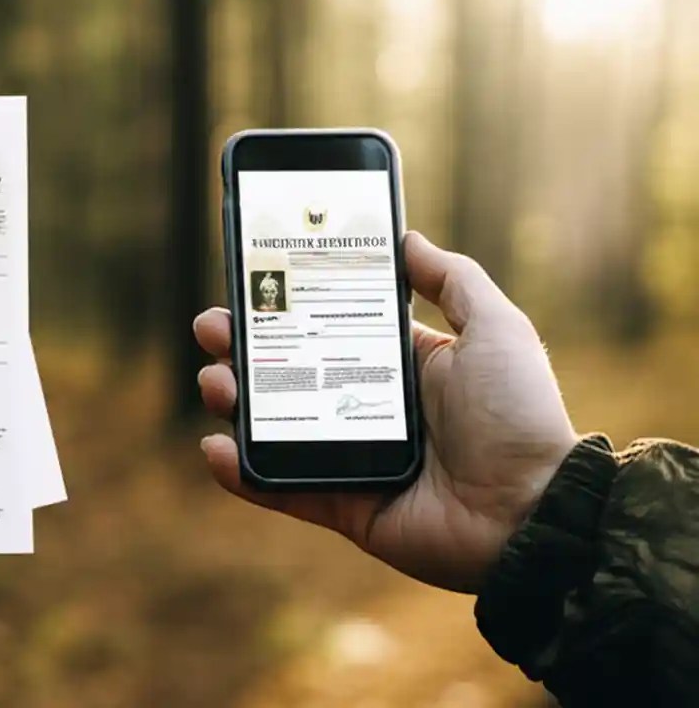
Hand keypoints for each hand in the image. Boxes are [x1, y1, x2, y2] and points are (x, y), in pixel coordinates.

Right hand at [195, 232, 578, 591]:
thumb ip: (453, 279)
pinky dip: (241, 473)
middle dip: (242, 347)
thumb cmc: (519, 416)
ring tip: (216, 381)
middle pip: (286, 373)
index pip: (326, 329)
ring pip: (273, 426)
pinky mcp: (342, 505)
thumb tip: (407, 236)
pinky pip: (280, 488)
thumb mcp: (496, 328)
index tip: (250, 283)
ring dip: (233, 401)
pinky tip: (217, 447)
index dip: (285, 309)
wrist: (534, 511)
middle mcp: (368, 409)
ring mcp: (350, 458)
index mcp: (399, 367)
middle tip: (213, 328)